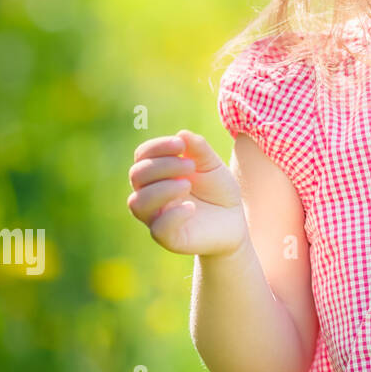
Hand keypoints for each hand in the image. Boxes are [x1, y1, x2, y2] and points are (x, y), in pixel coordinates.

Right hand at [128, 129, 247, 256]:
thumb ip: (200, 150)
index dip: (157, 147)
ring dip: (162, 189)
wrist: (234, 221)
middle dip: (162, 166)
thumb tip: (182, 134)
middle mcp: (151, 194)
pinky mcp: (169, 237)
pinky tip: (191, 208)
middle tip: (190, 165)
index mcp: (158, 173)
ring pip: (138, 203)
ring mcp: (156, 216)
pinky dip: (172, 215)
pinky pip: (158, 228)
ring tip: (187, 184)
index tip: (180, 144)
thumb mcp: (213, 166)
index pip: (142, 155)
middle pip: (137, 175)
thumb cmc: (218, 191)